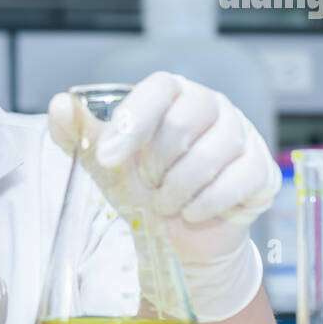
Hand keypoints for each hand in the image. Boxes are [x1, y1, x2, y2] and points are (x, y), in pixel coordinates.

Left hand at [48, 71, 280, 320]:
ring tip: (165, 203)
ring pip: (209, 156)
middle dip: (155, 164)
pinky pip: (236, 183)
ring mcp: (243, 135)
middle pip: (184, 121)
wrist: (179, 234)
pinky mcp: (261, 170)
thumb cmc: (143, 185)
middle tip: (146, 184)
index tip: (108, 156)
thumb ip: (77, 132)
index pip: (158, 88)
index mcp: (174, 94)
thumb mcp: (104, 160)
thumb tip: (61, 104)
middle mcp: (213, 106)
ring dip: (176, 190)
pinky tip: (192, 212)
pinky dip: (204, 205)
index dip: (132, 122)